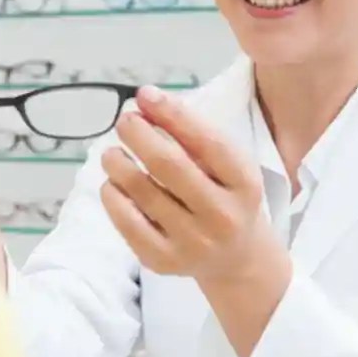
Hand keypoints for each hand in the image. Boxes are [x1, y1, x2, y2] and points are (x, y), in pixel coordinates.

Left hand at [99, 86, 275, 284]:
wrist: (237, 258)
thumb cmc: (226, 196)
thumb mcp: (227, 165)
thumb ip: (191, 134)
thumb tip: (144, 99)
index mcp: (244, 184)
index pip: (205, 141)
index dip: (171, 113)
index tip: (144, 95)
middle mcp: (222, 216)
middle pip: (168, 165)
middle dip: (138, 134)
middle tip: (124, 122)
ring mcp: (192, 243)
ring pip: (142, 192)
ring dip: (118, 163)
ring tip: (113, 153)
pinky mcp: (163, 261)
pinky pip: (126, 222)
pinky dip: (112, 195)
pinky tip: (113, 183)